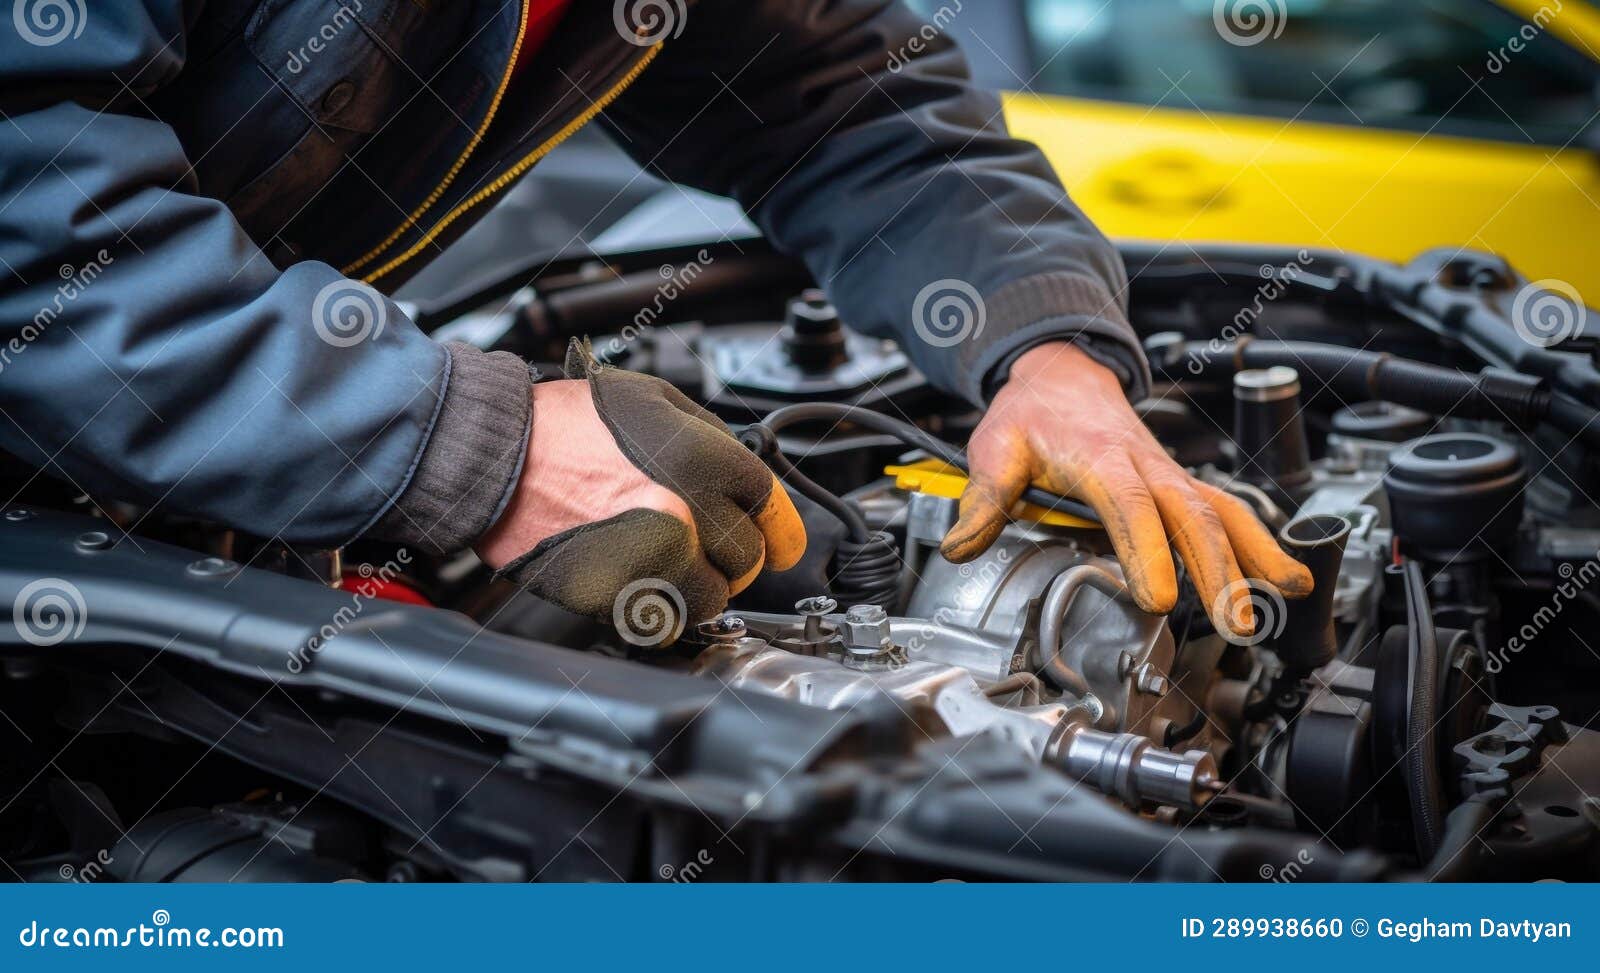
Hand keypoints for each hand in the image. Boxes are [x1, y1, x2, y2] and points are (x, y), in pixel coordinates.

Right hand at [478, 347, 804, 643]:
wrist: (496, 457)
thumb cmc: (564, 425)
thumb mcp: (650, 399)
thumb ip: (706, 435)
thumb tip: (741, 473)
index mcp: (701, 459)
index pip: (772, 506)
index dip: (778, 526)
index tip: (779, 540)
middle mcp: (686, 510)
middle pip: (749, 559)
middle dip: (733, 554)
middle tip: (705, 544)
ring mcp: (653, 557)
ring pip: (713, 599)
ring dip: (700, 586)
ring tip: (671, 564)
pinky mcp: (617, 594)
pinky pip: (666, 622)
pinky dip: (663, 610)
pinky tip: (643, 583)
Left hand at [939, 342, 1311, 639]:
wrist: (1062, 373)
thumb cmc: (1032, 412)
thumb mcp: (994, 448)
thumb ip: (982, 499)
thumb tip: (961, 546)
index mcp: (1101, 458)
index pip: (1130, 508)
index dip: (1149, 551)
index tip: (1162, 596)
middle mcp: (1147, 465)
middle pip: (1191, 515)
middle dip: (1218, 569)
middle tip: (1234, 621)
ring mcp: (1170, 473)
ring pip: (1223, 510)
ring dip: (1254, 554)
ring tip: (1283, 595)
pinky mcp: (1181, 483)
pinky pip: (1228, 510)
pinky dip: (1261, 541)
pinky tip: (1285, 575)